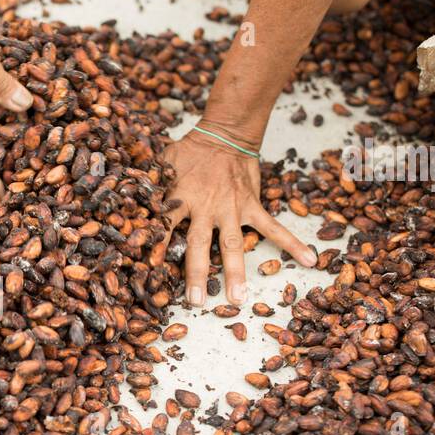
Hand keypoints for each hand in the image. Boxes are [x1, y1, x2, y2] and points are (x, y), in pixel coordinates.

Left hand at [163, 125, 316, 307]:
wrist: (225, 133)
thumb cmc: (189, 152)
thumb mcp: (162, 164)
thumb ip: (148, 186)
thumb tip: (123, 200)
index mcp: (179, 200)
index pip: (164, 227)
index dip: (156, 249)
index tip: (148, 273)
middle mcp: (205, 208)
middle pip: (198, 246)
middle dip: (196, 274)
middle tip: (196, 301)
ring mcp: (230, 210)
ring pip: (232, 245)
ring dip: (236, 272)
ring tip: (239, 299)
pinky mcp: (252, 206)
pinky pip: (274, 227)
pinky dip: (292, 243)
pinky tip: (310, 259)